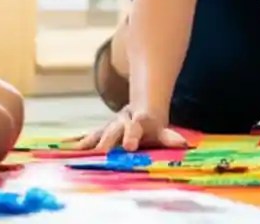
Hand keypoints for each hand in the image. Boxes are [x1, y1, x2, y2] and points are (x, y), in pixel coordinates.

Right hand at [68, 106, 188, 151]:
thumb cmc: (151, 127)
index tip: (129, 146)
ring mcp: (112, 125)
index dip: (133, 135)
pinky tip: (75, 148)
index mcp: (140, 120)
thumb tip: (184, 144)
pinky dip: (85, 142)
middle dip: (112, 138)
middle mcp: (124, 120)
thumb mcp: (160, 131)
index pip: (138, 125)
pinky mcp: (103, 132)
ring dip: (95, 141)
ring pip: (104, 131)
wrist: (139, 110)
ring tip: (84, 150)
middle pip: (119, 128)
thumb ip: (169, 137)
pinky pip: (93, 136)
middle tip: (106, 149)